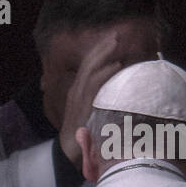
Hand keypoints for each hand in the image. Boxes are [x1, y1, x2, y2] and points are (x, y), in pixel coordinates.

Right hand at [58, 33, 123, 167]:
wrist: (68, 153)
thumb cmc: (83, 135)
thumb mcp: (92, 114)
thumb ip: (101, 103)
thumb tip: (117, 96)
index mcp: (79, 90)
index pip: (89, 65)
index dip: (100, 52)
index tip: (113, 40)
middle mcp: (77, 90)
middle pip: (89, 62)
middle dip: (103, 47)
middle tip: (117, 34)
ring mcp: (78, 97)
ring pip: (91, 69)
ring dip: (104, 54)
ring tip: (116, 41)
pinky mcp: (83, 106)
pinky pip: (94, 85)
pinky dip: (105, 73)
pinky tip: (115, 64)